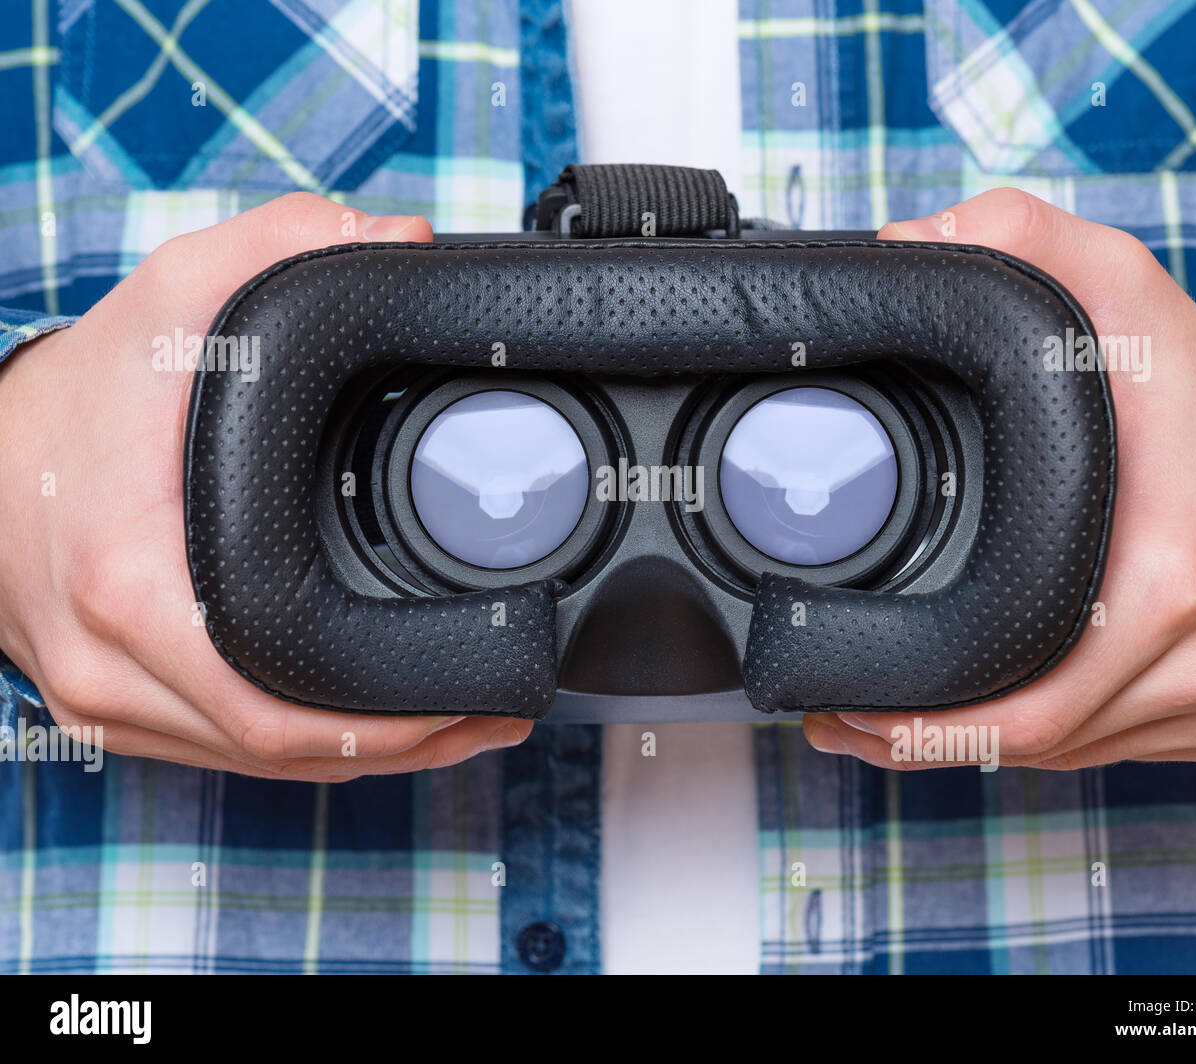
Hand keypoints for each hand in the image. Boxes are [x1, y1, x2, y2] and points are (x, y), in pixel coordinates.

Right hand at [0, 193, 530, 779]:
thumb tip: (407, 242)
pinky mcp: (113, 709)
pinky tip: (378, 725)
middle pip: (285, 751)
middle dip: (410, 743)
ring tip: (464, 727)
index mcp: (132, 586)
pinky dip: (309, 746)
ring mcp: (105, 702)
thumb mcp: (176, 294)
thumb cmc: (79, 394)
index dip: (399, 718)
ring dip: (369, 754)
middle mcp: (112, 667)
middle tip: (500, 715)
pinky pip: (227, 750)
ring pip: (259, 764)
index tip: (486, 689)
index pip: (282, 702)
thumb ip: (287, 246)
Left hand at [804, 188, 1195, 768]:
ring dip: (984, 748)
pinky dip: (1054, 739)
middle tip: (844, 722)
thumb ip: (1009, 243)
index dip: (919, 721)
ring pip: (1079, 754)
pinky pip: (1127, 750)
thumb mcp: (1112, 283)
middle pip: (1038, 741)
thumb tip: (901, 252)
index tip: (841, 702)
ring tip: (893, 724)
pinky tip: (993, 715)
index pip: (1020, 701)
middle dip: (927, 744)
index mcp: (1170, 567)